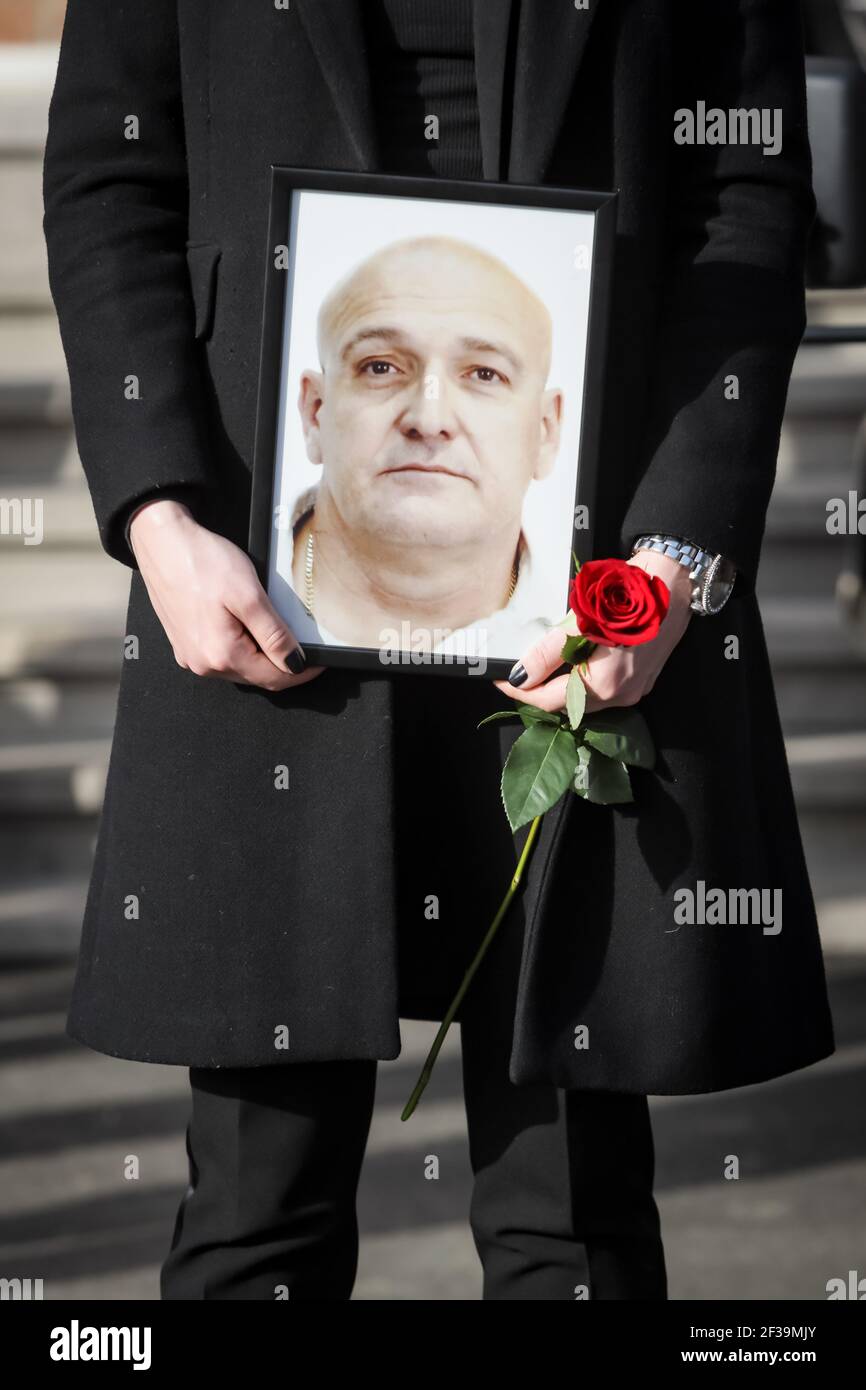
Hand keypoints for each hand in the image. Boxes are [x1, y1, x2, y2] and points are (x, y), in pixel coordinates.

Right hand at [129, 499, 324, 690]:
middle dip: (282, 664)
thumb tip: (295, 664)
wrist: (161, 541)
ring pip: (239, 668)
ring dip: (261, 655)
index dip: (302, 672)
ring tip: (273, 628)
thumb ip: (274, 635)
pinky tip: (246, 625)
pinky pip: (221, 655)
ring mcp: (190, 656)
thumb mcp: (249, 596)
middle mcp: (203, 664)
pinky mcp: (184, 643)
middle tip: (303, 644)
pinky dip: (241, 647)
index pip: (274, 678)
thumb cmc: (201, 562)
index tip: (321, 662)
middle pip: (256, 676)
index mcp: (221, 656)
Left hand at [493, 551, 692, 713]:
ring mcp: (634, 689)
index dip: (520, 692)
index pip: (549, 701)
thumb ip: (548, 653)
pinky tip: (572, 664)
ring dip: (560, 688)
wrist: (675, 580)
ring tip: (539, 667)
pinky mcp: (642, 679)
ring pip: (585, 700)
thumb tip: (520, 676)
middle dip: (538, 692)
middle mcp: (621, 694)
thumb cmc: (629, 594)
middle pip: (567, 705)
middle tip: (516, 672)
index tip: (500, 678)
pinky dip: (581, 682)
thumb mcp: (581, 620)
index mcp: (605, 683)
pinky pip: (603, 691)